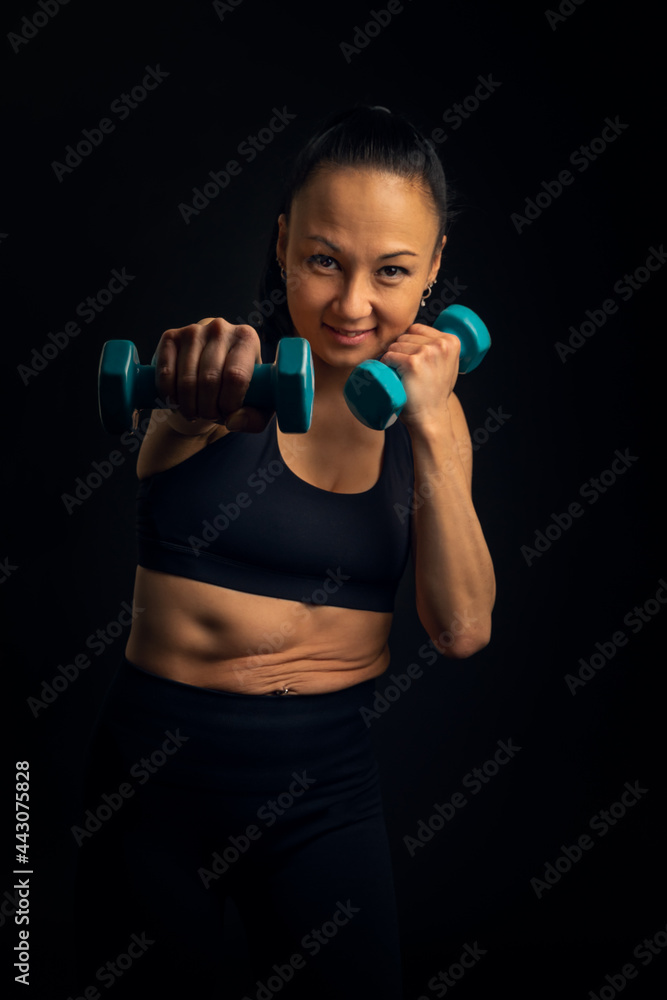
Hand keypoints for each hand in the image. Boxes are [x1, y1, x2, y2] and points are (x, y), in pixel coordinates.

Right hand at [153, 317, 272, 431]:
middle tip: (209, 416)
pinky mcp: (170, 337)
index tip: (227, 413)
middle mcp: (220, 329)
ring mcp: (193, 331)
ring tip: (195, 412)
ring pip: (186, 380)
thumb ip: (255, 418)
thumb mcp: (256, 405)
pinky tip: (177, 401)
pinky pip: (165, 374)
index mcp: (247, 339)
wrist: (210, 370)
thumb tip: (234, 421)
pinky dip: (169, 395)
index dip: (229, 403)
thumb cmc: (236, 388)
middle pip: (209, 380)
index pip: (236, 376)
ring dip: (189, 406)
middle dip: (207, 409)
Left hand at [379, 322, 461, 430]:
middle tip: (406, 372)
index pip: (416, 328)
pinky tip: (392, 375)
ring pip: (395, 345)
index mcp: (451, 341)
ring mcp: (427, 352)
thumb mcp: (447, 365)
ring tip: (401, 375)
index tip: (413, 361)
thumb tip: (424, 335)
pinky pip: (389, 356)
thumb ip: (441, 348)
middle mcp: (441, 344)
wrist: (430, 416)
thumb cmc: (434, 392)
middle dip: (400, 351)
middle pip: (405, 336)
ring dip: (392, 359)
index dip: (409, 343)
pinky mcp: (412, 363)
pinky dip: (385, 365)